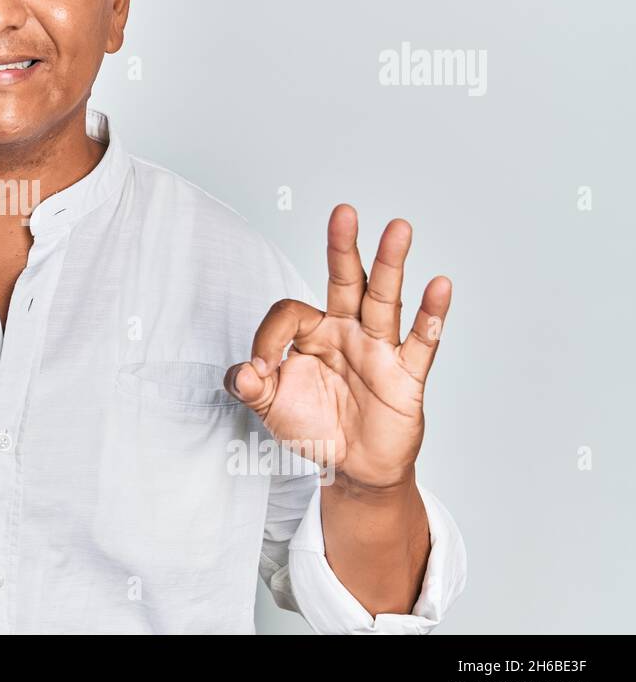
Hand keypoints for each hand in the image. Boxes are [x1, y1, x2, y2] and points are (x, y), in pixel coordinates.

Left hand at [224, 204, 450, 488]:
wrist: (351, 468)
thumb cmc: (312, 427)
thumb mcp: (270, 408)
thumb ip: (250, 387)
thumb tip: (242, 372)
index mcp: (312, 332)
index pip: (291, 312)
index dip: (269, 337)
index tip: (260, 370)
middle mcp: (347, 331)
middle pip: (346, 281)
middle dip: (343, 247)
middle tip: (342, 212)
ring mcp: (379, 349)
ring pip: (384, 300)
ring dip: (390, 264)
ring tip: (398, 229)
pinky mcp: (406, 376)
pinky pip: (421, 342)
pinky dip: (431, 316)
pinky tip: (439, 286)